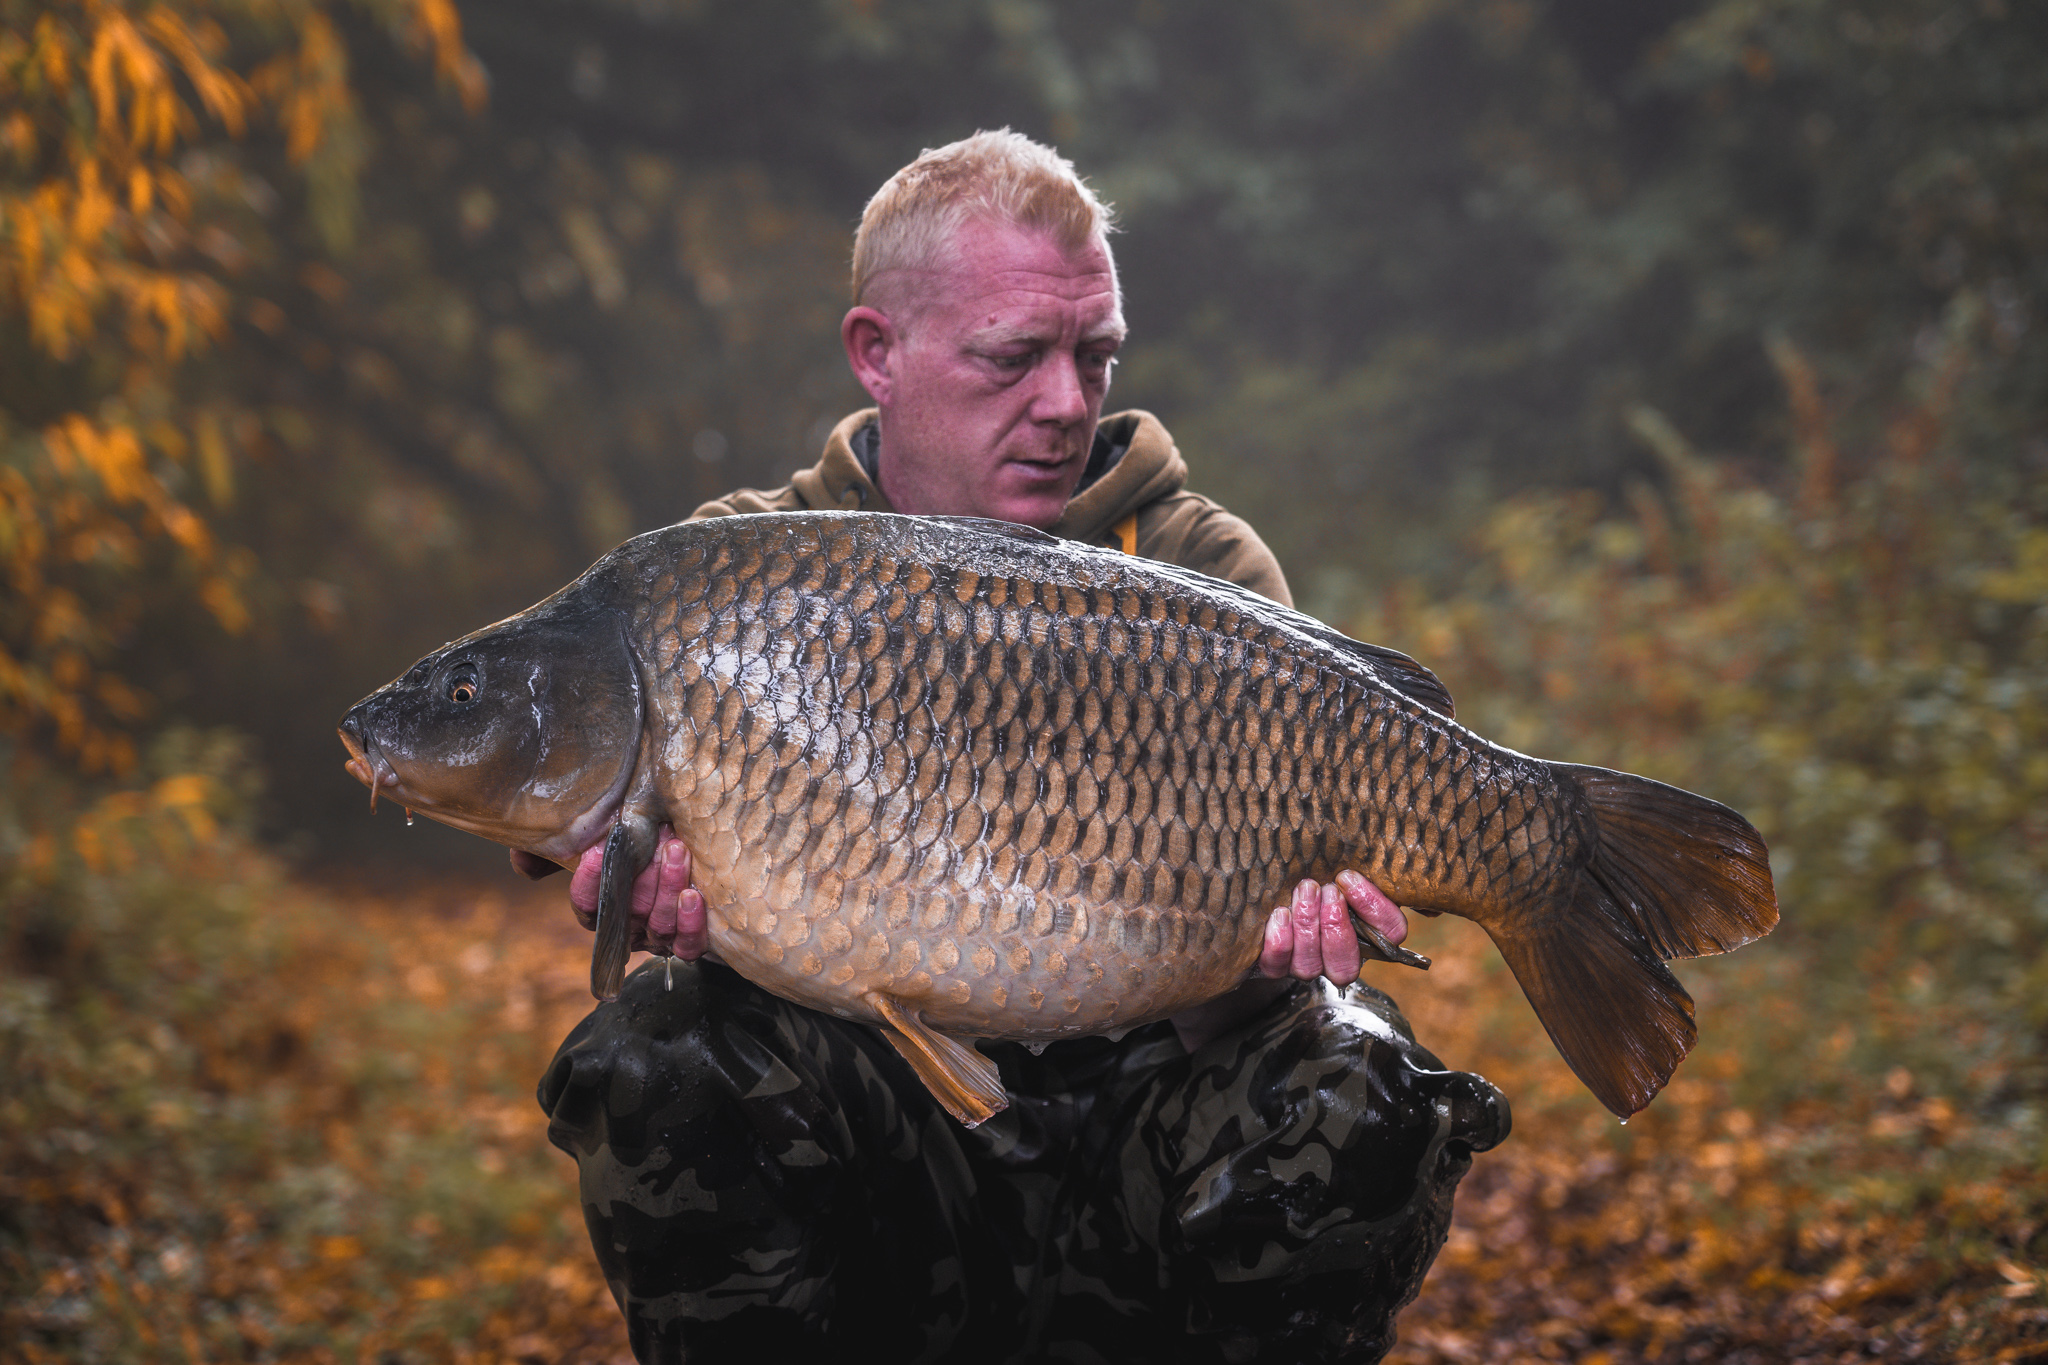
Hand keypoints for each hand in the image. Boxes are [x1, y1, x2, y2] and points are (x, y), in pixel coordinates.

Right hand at [565, 824, 710, 959]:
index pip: (586, 902)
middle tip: (660, 837)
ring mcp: (659, 939)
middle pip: (628, 910)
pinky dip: (690, 922)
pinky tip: (692, 896)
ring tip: (678, 852)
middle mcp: (631, 927)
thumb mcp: (634, 839)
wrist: (707, 865)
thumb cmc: (661, 845)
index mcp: (608, 906)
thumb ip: (613, 841)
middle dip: (644, 872)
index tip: (598, 850)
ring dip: (669, 885)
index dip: (589, 879)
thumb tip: (574, 847)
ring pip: (659, 924)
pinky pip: (687, 944)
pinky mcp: (689, 945)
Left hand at [1256, 870, 1407, 987]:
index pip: (1390, 935)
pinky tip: (1279, 913)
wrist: (1276, 880)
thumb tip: (1429, 896)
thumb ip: (1383, 872)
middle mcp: (1339, 957)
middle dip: (1335, 927)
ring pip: (1310, 967)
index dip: (1372, 908)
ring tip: (1304, 891)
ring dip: (1307, 926)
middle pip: (1346, 965)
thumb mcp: (1352, 864)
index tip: (1348, 877)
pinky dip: (1279, 942)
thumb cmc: (1322, 870)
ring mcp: (1306, 966)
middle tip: (1326, 889)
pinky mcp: (1274, 965)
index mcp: (1370, 934)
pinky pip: (1276, 967)